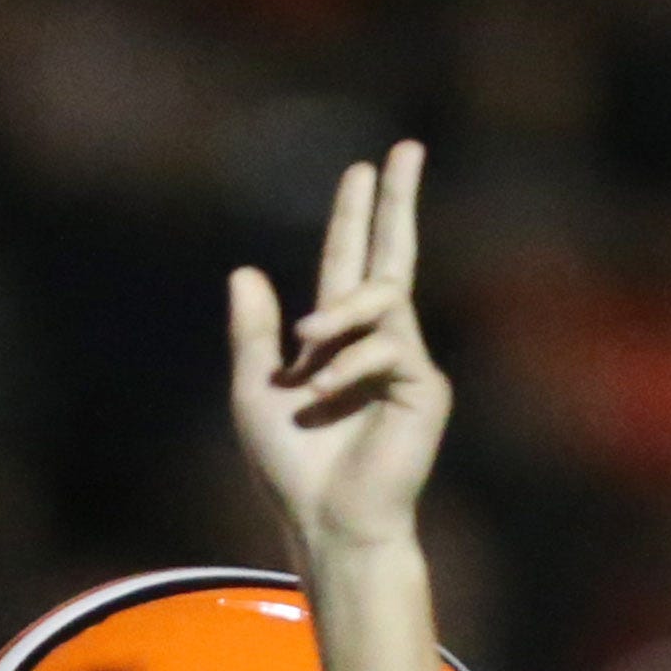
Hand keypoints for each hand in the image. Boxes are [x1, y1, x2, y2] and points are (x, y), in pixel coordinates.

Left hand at [229, 141, 449, 563]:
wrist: (327, 522)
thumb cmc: (292, 469)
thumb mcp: (255, 391)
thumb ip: (253, 333)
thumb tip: (245, 270)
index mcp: (338, 341)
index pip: (349, 263)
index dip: (355, 216)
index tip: (364, 169)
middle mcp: (379, 343)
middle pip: (391, 255)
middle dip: (397, 202)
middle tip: (405, 149)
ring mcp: (406, 362)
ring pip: (381, 297)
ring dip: (337, 317)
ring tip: (305, 358)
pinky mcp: (425, 386)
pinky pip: (386, 345)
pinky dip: (345, 369)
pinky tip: (321, 402)